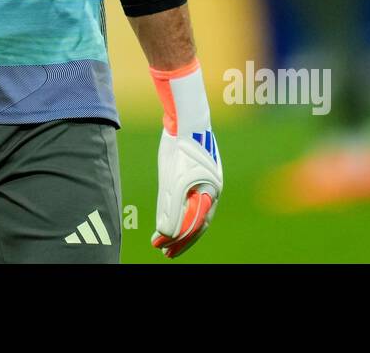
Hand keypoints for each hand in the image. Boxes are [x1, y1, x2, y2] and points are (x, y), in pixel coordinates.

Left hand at [149, 58, 223, 257]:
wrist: (185, 118)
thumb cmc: (181, 148)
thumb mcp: (173, 180)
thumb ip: (172, 208)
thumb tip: (166, 234)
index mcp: (209, 193)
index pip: (194, 224)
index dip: (178, 238)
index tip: (160, 246)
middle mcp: (209, 190)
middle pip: (197, 222)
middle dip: (181, 239)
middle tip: (165, 252)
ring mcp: (203, 181)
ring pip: (193, 211)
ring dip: (179, 227)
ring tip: (165, 240)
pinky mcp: (193, 173)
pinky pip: (188, 198)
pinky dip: (179, 210)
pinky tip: (169, 216)